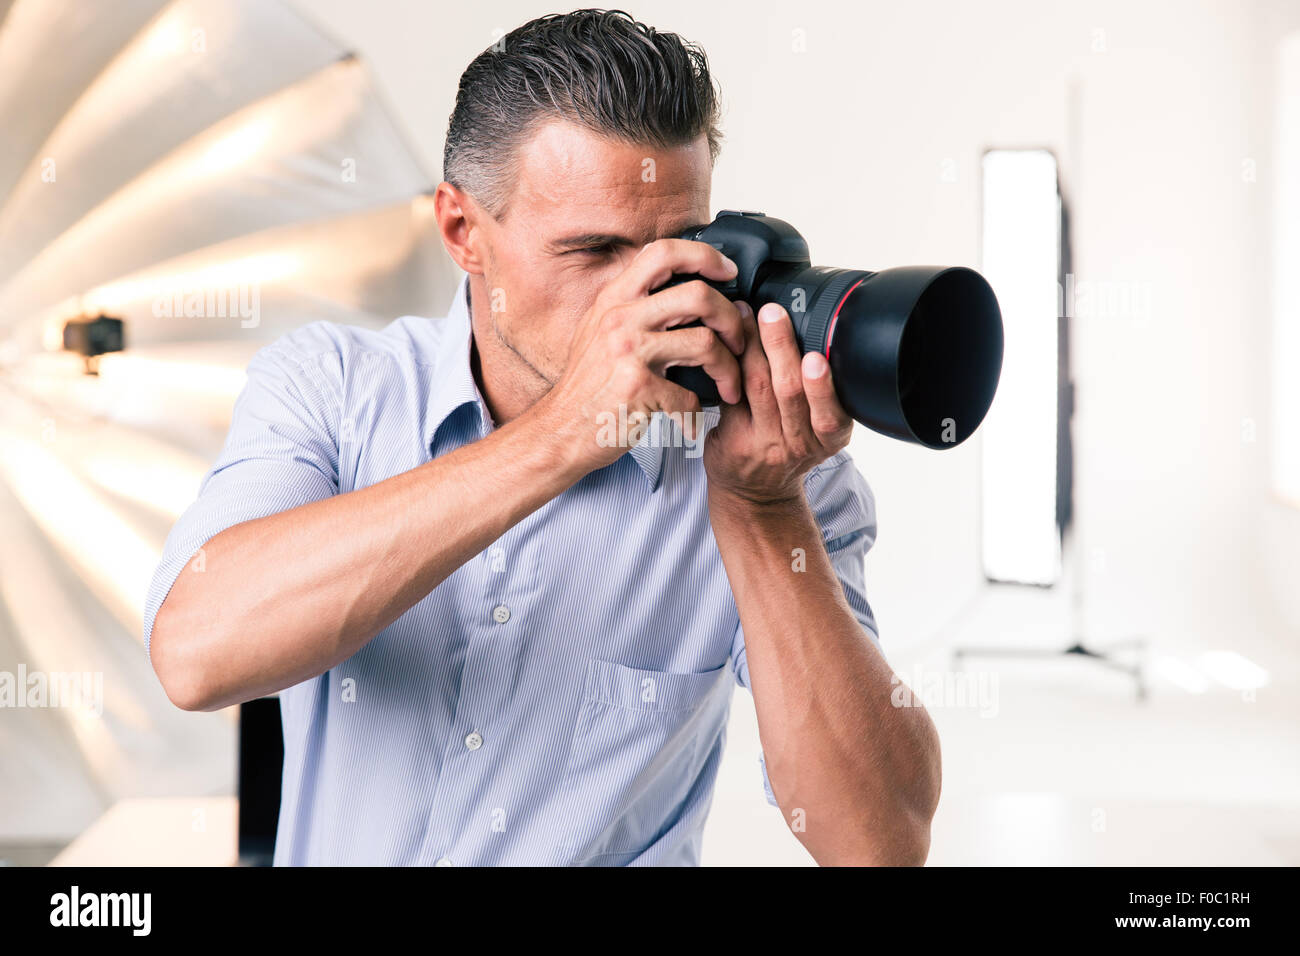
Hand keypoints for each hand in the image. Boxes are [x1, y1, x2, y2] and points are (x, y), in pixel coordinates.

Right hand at [536, 239, 745, 474]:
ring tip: (730, 385)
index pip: (664, 252)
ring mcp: (629, 351)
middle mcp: (621, 318)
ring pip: (706, 342)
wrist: (559, 431)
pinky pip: (691, 394)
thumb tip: (681, 283)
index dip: (705, 257)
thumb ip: (633, 304)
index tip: (728, 274)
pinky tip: (690, 420)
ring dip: (730, 368)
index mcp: (614, 299)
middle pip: (699, 295)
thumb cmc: (587, 386)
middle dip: (732, 320)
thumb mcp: (600, 330)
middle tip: (739, 342)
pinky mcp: (638, 387)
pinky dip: (697, 412)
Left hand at [704, 301, 854, 507]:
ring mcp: (763, 445)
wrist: (755, 494)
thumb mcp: (817, 431)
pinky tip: (723, 340)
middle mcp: (799, 444)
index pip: (831, 415)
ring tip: (745, 315)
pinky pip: (731, 395)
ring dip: (751, 347)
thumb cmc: (788, 451)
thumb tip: (804, 329)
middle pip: (789, 392)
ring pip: (757, 388)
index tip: (816, 359)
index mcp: (829, 438)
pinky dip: (728, 365)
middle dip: (781, 347)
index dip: (822, 388)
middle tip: (773, 313)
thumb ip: (818, 395)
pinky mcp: (734, 441)